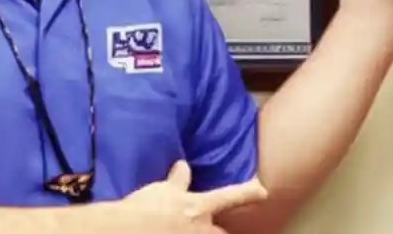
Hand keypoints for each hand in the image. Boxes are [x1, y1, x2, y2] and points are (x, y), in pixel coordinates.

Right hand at [116, 160, 267, 232]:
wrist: (128, 231)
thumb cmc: (144, 208)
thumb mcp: (162, 190)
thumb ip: (177, 181)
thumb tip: (183, 165)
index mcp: (199, 208)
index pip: (229, 196)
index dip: (248, 193)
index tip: (264, 191)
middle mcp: (201, 229)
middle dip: (222, 231)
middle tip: (221, 228)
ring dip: (204, 231)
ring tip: (186, 227)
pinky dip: (181, 233)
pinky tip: (171, 231)